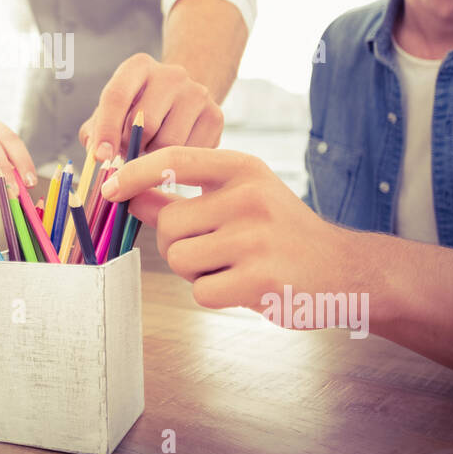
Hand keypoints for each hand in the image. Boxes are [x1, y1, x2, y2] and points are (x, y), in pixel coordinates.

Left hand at [78, 53, 223, 162]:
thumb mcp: (111, 113)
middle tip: (129, 153)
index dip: (106, 130)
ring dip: (153, 158)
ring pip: (168, 143)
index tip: (101, 157)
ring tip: (150, 151)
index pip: (117, 96)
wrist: (180, 101)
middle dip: (131, 147)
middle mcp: (172, 73)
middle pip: (144, 124)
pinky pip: (190, 154)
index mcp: (138, 66)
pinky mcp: (216, 115)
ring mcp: (197, 93)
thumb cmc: (136, 110)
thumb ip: (95, 131)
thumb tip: (97, 154)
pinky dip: (177, 164)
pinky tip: (172, 153)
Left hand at [99, 147, 354, 311]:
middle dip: (176, 244)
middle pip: (169, 224)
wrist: (343, 268)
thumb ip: (181, 195)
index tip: (109, 188)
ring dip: (195, 272)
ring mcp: (257, 238)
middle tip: (210, 250)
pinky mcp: (261, 280)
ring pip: (181, 259)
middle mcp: (250, 197)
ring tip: (231, 266)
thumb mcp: (236, 197)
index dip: (134, 173)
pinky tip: (244, 285)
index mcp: (243, 168)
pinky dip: (214, 294)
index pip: (174, 159)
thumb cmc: (278, 230)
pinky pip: (201, 292)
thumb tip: (125, 193)